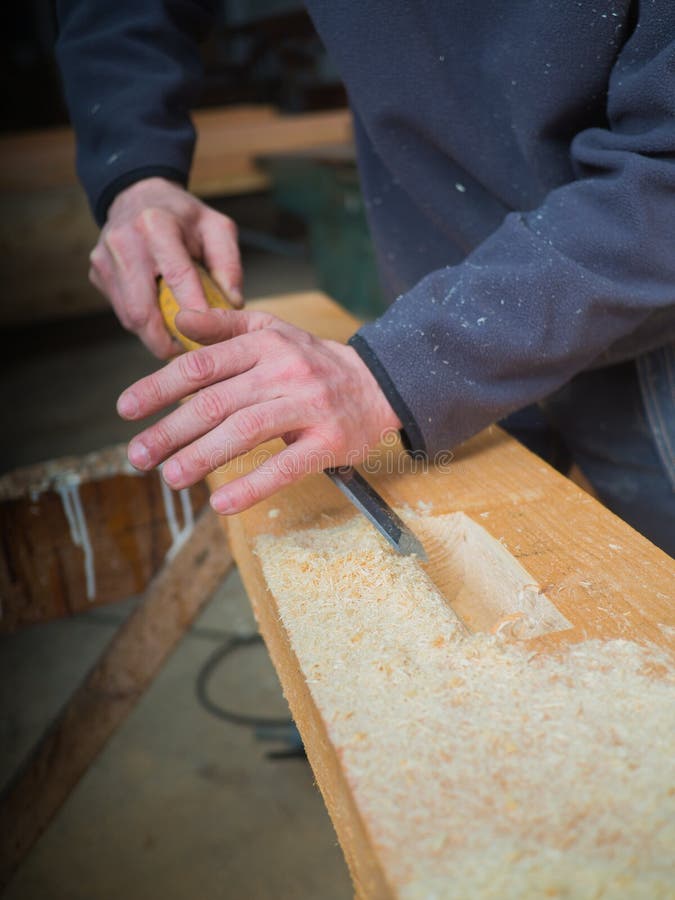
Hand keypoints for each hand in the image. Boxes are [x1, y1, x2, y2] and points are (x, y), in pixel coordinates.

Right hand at [89, 177, 242, 357]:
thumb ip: (229, 265)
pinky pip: (123, 312)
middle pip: (142, 310)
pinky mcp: (97, 274)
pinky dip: (145, 325)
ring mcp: (104, 260)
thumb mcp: (217, 228)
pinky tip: (164, 322)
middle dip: (167, 340)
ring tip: (182, 342)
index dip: (192, 311)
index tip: (207, 338)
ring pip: (130, 318)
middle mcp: (122, 241)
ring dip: (156, 337)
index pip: (176, 275)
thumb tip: (232, 305)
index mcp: (156, 224)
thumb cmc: (184, 217)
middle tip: (192, 354)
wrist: (138, 196)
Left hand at [117, 308, 401, 512]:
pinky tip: (223, 504)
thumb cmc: (314, 361)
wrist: (379, 384)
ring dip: (202, 457)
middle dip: (171, 430)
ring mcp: (308, 407)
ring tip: (170, 478)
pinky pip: (286, 466)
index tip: (126, 410)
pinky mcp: (328, 442)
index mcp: (264, 345)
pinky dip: (252, 486)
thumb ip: (224, 327)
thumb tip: (178, 321)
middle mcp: (284, 371)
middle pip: (217, 402)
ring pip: (246, 431)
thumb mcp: (272, 332)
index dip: (159, 387)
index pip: (201, 365)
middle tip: (138, 455)